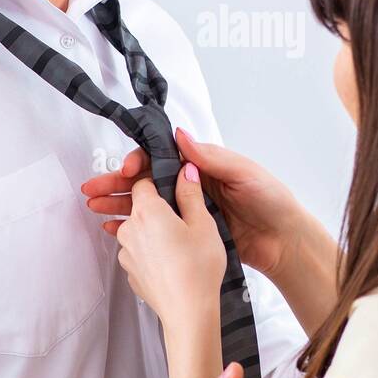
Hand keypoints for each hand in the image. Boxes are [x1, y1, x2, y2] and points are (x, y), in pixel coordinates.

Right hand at [82, 127, 306, 279]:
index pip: (161, 159)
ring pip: (145, 205)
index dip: (140, 163)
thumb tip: (179, 135)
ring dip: (118, 205)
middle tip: (92, 189)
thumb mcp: (243, 172)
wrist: (285, 242)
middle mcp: (190, 186)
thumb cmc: (271, 200)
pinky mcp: (188, 234)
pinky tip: (113, 229)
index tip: (126, 171)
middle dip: (117, 183)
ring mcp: (187, 211)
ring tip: (95, 208)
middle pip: (146, 182)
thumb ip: (211, 157)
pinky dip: (133, 227)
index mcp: (201, 166)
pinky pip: (155, 228)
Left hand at [114, 162, 225, 329]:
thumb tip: (186, 171)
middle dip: (157, 208)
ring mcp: (127, 253)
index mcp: (147, 210)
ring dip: (154, 232)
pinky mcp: (130, 271)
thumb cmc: (198, 269)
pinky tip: (172, 261)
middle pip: (139, 207)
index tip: (171, 187)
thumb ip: (191, 193)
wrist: (188, 312)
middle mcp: (130, 229)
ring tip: (180, 244)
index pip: (142, 182)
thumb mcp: (203, 223)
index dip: (158, 181)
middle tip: (182, 219)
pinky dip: (152, 252)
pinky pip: (139, 252)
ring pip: (139, 230)